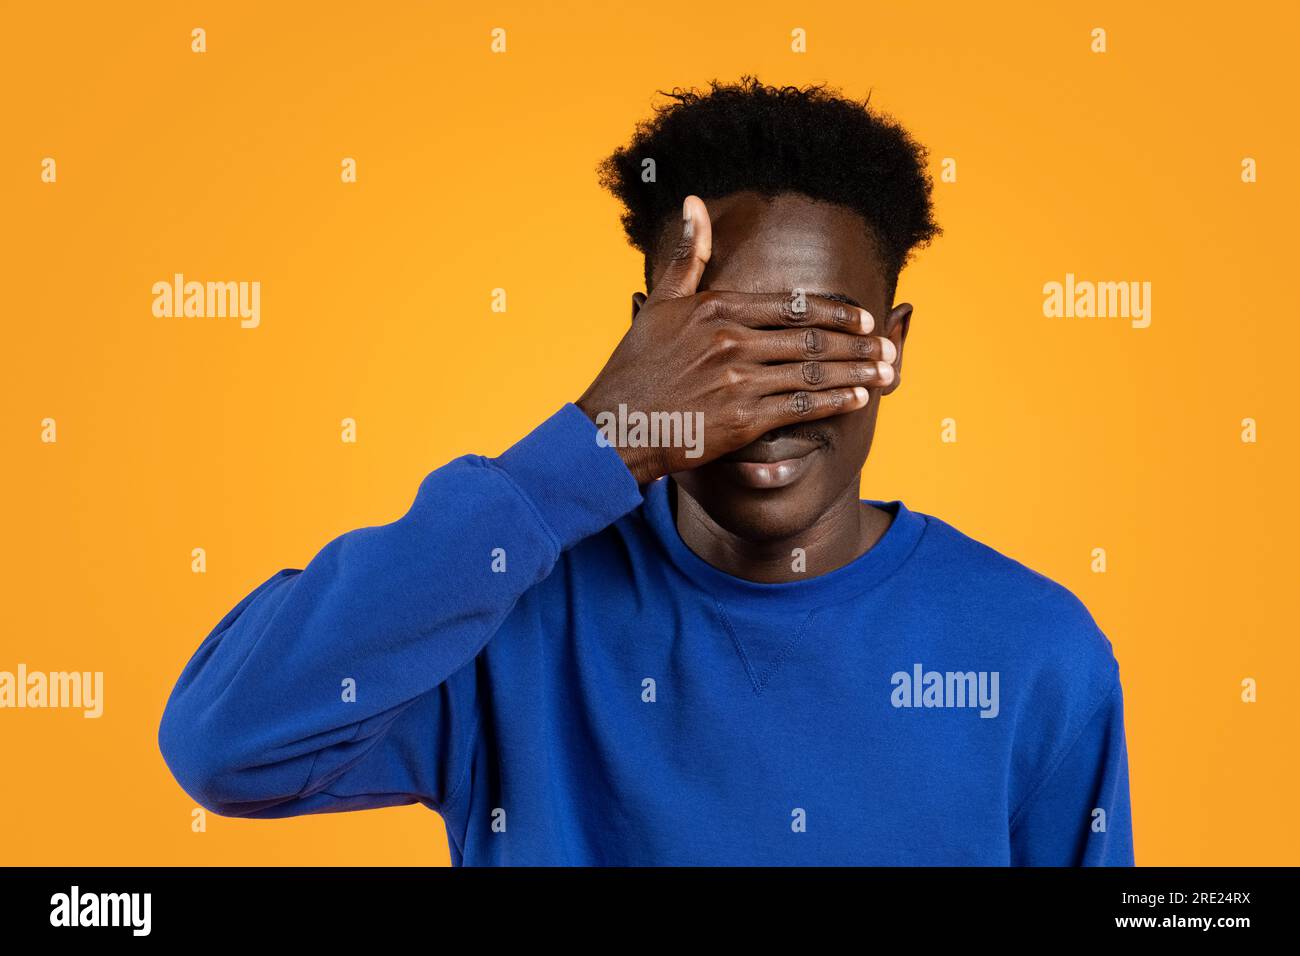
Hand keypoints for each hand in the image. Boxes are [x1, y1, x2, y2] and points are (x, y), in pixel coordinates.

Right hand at [577, 195, 896, 483]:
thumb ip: (688, 256)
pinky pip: (800, 407)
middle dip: (858, 345)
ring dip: (856, 372)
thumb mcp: (659, 304)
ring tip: (886, 373)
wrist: (616, 426)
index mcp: (717, 309)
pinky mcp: (741, 419)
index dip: (836, 312)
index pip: (792, 305)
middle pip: (811, 338)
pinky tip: (858, 399)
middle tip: (887, 348)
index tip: (864, 318)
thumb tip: (693, 202)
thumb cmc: (636, 366)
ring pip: (813, 371)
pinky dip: (834, 402)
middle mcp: (732, 341)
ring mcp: (738, 380)